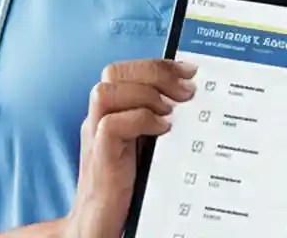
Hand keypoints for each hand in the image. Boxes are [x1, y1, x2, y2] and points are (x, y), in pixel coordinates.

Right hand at [62, 59, 197, 237]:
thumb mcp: (145, 146)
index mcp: (109, 113)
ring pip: (104, 91)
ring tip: (171, 112)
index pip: (124, 70)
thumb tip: (192, 100)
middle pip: (113, 72)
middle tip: (186, 91)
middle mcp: (97, 120)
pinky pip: (110, 124)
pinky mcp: (100, 159)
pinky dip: (140, 120)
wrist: (98, 225)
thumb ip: (157, 122)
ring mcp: (95, 138)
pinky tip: (163, 131)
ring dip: (144, 94)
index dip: (157, 65)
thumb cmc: (126, 188)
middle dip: (154, 73)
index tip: (189, 71)